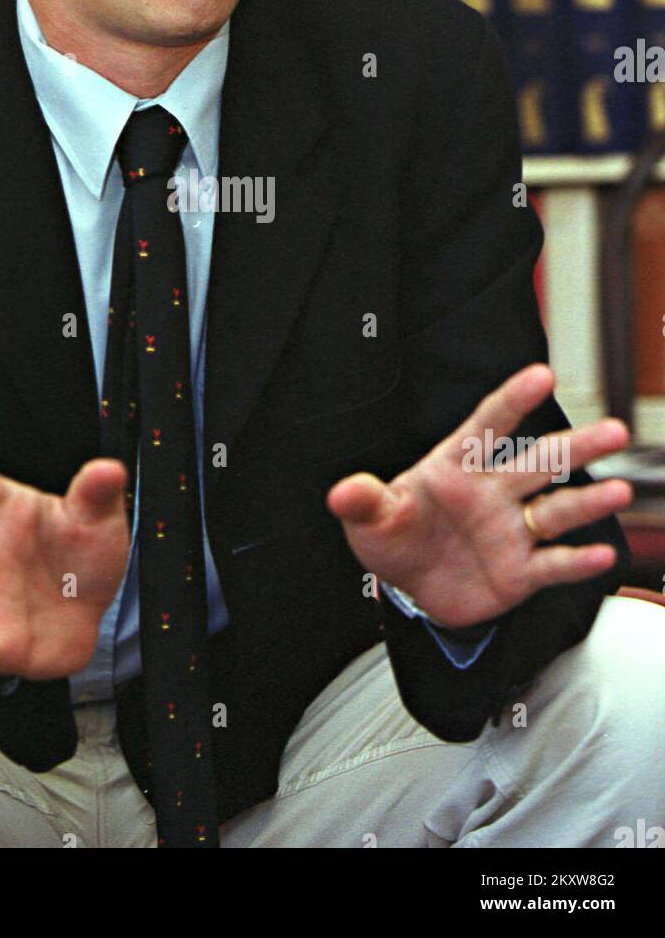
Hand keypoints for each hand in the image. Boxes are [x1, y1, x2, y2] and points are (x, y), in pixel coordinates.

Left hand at [326, 364, 633, 629]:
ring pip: (556, 510)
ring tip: (620, 491)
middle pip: (539, 463)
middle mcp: (493, 492)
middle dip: (576, 447)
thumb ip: (362, 500)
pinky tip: (603, 554)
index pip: (487, 425)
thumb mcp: (369, 518)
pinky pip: (553, 564)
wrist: (408, 587)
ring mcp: (510, 531)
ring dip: (587, 503)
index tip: (541, 373)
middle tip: (614, 430)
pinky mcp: (520, 572)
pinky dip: (577, 562)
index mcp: (456, 466)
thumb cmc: (393, 536)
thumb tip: (340, 491)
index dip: (513, 400)